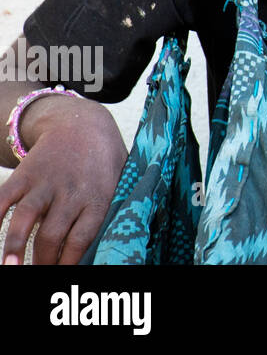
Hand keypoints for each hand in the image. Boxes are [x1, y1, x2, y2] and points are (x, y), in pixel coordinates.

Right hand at [0, 96, 125, 264]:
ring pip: (25, 220)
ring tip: (11, 268)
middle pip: (52, 236)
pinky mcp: (24, 175)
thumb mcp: (121, 181)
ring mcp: (45, 184)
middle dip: (42, 262)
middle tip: (37, 275)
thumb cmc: (104, 162)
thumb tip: (116, 244)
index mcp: (97, 198)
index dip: (70, 261)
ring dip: (14, 247)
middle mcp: (71, 192)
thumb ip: (114, 210)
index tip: (63, 275)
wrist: (81, 124)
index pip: (82, 238)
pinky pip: (3, 199)